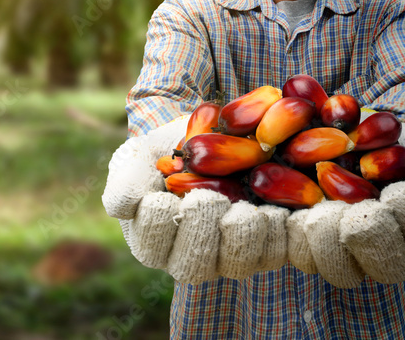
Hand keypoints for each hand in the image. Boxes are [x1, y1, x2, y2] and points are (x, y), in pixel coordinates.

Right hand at [102, 118, 288, 283]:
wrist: (208, 138)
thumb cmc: (162, 151)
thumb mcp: (135, 157)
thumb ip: (123, 181)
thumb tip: (122, 209)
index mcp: (152, 241)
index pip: (152, 246)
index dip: (159, 225)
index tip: (164, 196)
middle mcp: (189, 257)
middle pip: (194, 266)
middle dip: (201, 233)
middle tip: (207, 199)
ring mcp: (229, 256)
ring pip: (237, 264)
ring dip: (242, 235)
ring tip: (244, 207)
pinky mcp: (267, 246)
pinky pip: (277, 253)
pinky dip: (282, 233)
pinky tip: (278, 210)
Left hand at [289, 122, 404, 287]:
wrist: (336, 131)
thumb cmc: (389, 140)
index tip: (398, 190)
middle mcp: (384, 250)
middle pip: (387, 268)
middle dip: (373, 238)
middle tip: (356, 212)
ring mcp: (341, 250)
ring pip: (340, 270)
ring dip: (329, 242)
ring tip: (318, 212)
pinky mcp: (301, 240)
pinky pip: (296, 253)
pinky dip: (289, 235)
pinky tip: (283, 213)